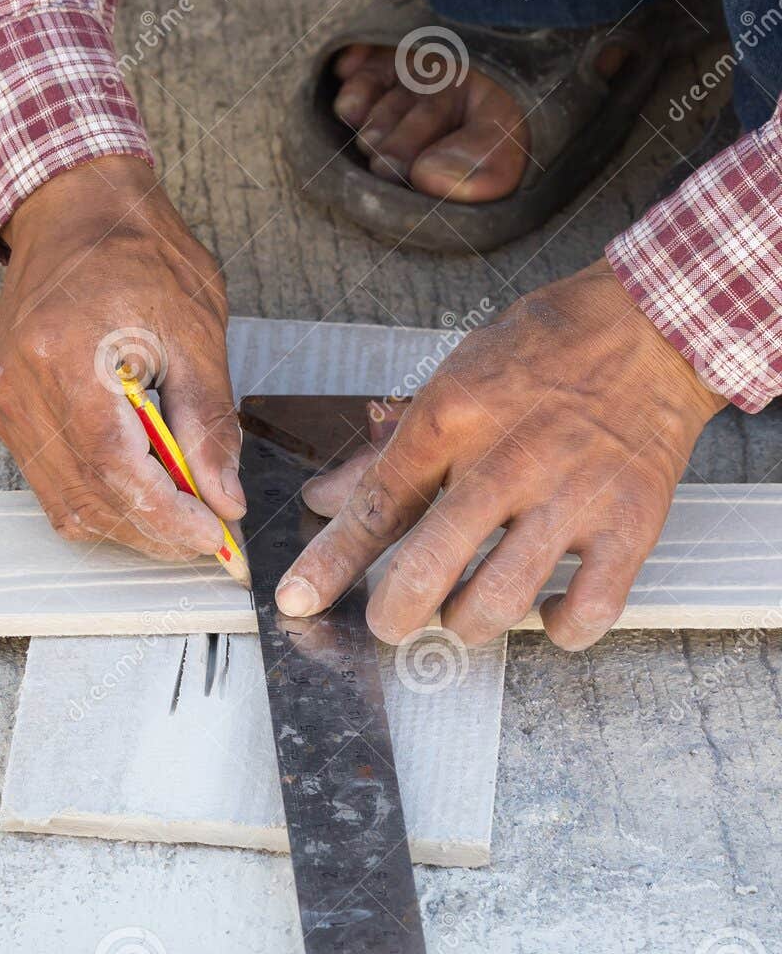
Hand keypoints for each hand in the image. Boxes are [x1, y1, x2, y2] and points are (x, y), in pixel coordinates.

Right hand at [0, 156, 244, 563]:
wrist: (75, 210)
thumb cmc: (136, 251)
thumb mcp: (195, 327)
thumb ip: (208, 420)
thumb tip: (222, 495)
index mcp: (67, 357)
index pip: (115, 468)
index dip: (166, 517)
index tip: (213, 537)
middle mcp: (22, 387)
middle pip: (87, 497)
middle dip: (154, 529)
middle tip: (209, 533)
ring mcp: (4, 401)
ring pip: (65, 501)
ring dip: (127, 521)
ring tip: (180, 513)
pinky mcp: (3, 408)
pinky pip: (49, 480)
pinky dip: (97, 497)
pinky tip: (139, 488)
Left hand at [275, 260, 724, 648]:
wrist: (653, 325)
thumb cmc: (544, 351)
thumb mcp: (449, 382)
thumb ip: (386, 453)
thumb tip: (323, 500)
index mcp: (451, 420)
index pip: (376, 505)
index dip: (330, 562)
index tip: (299, 598)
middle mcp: (508, 461)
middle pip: (428, 564)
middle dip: (394, 611)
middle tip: (389, 619)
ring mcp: (572, 496)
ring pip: (500, 598)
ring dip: (467, 621)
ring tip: (461, 610)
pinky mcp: (630, 523)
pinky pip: (590, 606)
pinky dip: (560, 628)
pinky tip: (545, 613)